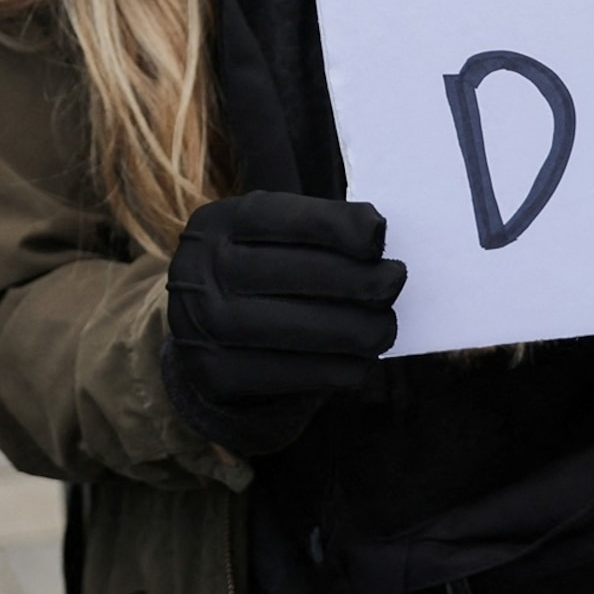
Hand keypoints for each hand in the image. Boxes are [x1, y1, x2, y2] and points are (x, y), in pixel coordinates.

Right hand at [162, 191, 405, 455]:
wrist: (199, 336)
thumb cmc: (253, 272)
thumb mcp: (266, 235)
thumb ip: (316, 228)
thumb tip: (375, 235)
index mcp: (218, 224)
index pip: (283, 218)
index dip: (337, 226)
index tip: (378, 239)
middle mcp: (202, 270)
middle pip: (298, 273)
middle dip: (360, 278)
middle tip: (394, 281)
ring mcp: (206, 326)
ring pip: (302, 329)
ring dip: (358, 330)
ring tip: (384, 327)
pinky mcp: (218, 374)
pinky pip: (296, 374)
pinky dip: (339, 369)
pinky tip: (360, 362)